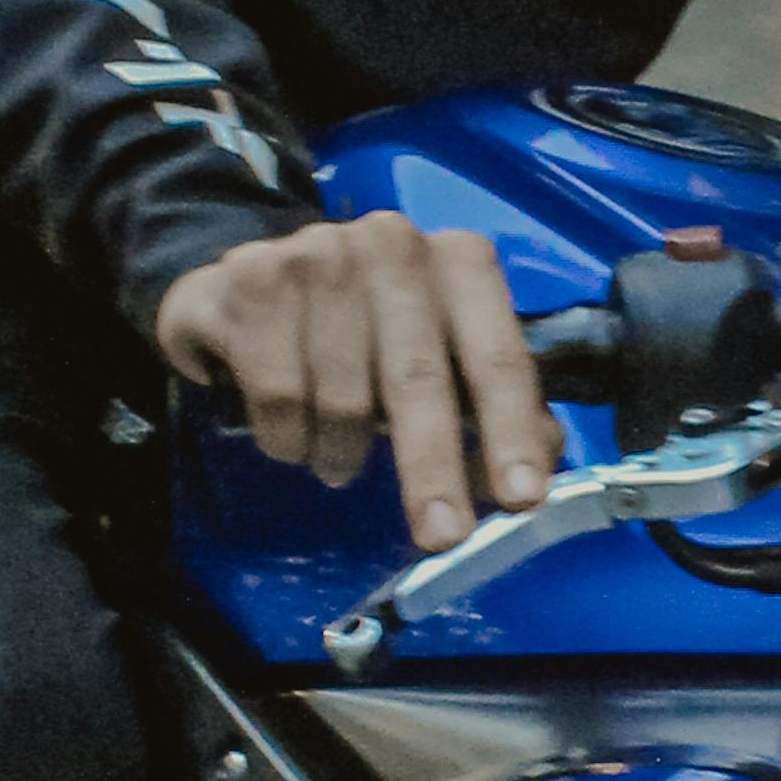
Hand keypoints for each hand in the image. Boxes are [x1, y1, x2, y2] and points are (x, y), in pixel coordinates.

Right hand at [153, 216, 557, 543]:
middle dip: (432, 468)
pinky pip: (278, 393)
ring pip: (342, 397)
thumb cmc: (367, 330)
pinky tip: (290, 433)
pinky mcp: (250, 279)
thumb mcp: (438, 356)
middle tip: (440, 537)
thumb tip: (531, 473)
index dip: (512, 431)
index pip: (497, 356)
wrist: (253, 284)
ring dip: (340, 454)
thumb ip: (489, 407)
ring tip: (336, 459)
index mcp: (459, 260)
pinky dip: (287, 438)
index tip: (521, 499)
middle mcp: (392, 244)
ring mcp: (317, 254)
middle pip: (417, 378)